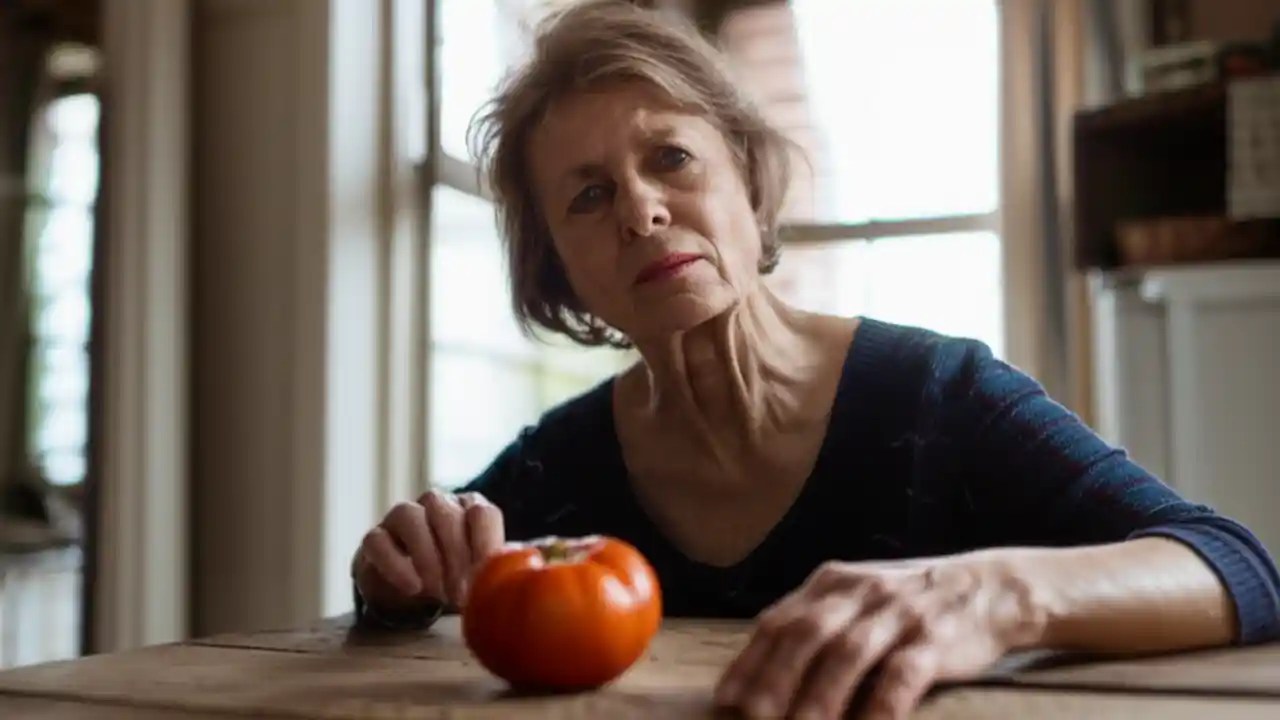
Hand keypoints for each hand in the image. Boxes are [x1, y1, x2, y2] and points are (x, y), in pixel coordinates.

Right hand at [353, 490, 503, 613]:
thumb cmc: (453, 576)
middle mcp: (436, 504)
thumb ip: (500, 567)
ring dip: (427, 556)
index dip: (486, 544)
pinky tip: (413, 588)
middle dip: (456, 556)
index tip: (485, 576)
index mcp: (469, 508)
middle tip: (460, 594)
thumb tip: (530, 569)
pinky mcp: (374, 537)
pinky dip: (396, 564)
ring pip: (410, 516)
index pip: (483, 513)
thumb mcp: (479, 573)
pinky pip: (378, 540)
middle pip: (446, 514)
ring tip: (436, 592)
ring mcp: (401, 516)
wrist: (408, 588)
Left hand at [714, 556, 1044, 719]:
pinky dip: (880, 706)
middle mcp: (861, 592)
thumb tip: (760, 674)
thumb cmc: (908, 604)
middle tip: (753, 719)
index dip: (750, 660)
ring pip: (849, 654)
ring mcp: (899, 613)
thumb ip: (813, 624)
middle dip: (775, 680)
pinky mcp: (936, 639)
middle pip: (807, 634)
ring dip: (819, 696)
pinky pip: (902, 674)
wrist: (989, 588)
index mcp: (833, 583)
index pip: (779, 620)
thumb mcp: (856, 599)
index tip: (726, 699)